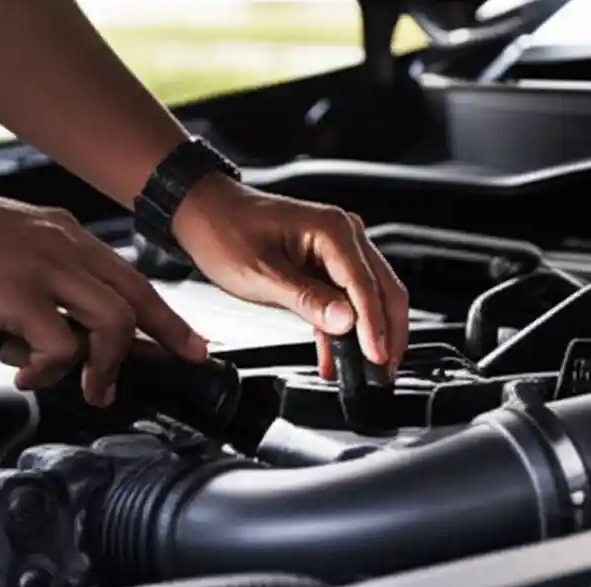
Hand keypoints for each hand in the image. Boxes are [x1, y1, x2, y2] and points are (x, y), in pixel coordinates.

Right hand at [0, 177, 206, 402]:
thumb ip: (35, 289)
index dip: (164, 315)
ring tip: (88, 389)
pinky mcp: (16, 292)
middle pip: (138, 297)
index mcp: (62, 234)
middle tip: (180, 367)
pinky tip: (25, 375)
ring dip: (106, 364)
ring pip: (113, 321)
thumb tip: (49, 341)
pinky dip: (51, 370)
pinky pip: (60, 344)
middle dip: (168, 338)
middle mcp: (63, 245)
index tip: (187, 343)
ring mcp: (42, 267)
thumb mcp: (2, 254)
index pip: (130, 277)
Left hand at [171, 174, 408, 377]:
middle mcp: (343, 235)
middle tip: (384, 371)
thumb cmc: (224, 230)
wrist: (203, 212)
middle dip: (387, 333)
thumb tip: (346, 321)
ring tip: (366, 371)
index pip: (365, 285)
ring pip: (369, 297)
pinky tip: (335, 358)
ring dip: (369, 334)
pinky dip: (344, 330)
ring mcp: (336, 250)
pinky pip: (345, 300)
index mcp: (332, 230)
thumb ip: (306, 299)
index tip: (377, 358)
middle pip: (382, 289)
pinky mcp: (325, 264)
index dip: (375, 326)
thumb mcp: (261, 273)